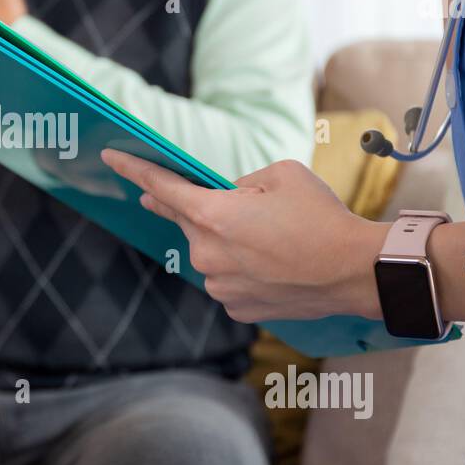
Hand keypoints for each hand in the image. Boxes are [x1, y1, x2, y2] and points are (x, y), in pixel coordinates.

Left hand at [102, 150, 387, 323]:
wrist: (354, 271)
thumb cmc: (321, 216)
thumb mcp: (282, 173)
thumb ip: (241, 182)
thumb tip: (227, 197)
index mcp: (212, 214)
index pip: (161, 187)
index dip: (133, 169)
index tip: (110, 156)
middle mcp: (206, 253)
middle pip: (187, 222)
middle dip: (196, 209)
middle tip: (208, 203)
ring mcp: (219, 285)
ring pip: (210, 253)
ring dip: (227, 242)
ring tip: (273, 240)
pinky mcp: (236, 307)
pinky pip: (228, 279)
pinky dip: (242, 269)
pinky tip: (274, 264)